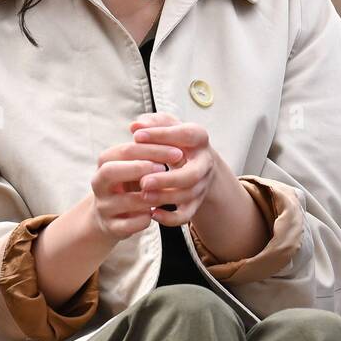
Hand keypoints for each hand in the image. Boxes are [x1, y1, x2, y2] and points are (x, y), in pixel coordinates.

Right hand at [89, 130, 185, 240]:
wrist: (115, 214)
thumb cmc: (133, 178)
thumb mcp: (138, 158)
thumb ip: (146, 140)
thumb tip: (140, 122)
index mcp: (106, 162)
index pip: (125, 150)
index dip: (151, 149)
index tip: (178, 152)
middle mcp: (99, 183)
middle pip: (110, 171)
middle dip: (139, 168)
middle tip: (165, 168)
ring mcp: (103, 206)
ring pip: (122, 201)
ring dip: (148, 197)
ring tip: (165, 193)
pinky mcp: (111, 227)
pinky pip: (126, 226)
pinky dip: (143, 220)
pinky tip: (155, 214)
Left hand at [129, 112, 219, 226]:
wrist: (196, 159)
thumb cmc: (177, 139)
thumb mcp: (168, 125)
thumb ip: (153, 122)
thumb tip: (136, 124)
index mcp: (199, 138)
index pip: (185, 135)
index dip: (162, 135)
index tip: (136, 137)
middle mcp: (204, 162)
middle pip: (192, 175)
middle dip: (167, 180)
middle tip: (143, 181)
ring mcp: (202, 183)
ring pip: (188, 196)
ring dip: (164, 198)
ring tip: (142, 196)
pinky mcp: (196, 201)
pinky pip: (186, 215)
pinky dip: (170, 218)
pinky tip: (152, 213)